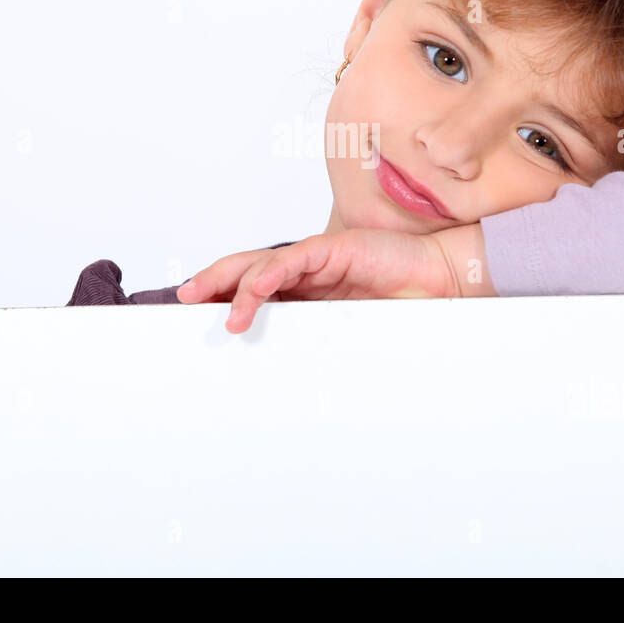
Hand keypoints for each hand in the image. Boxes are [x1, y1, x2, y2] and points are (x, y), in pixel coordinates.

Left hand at [176, 229, 458, 333]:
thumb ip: (315, 340)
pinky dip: (266, 278)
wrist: (440, 284)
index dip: (224, 299)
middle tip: (183, 299)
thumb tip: (279, 372)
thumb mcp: (346, 333)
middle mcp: (306, 272)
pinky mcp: (332, 250)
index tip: (195, 317)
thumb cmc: (401, 308)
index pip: (255, 290)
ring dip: (227, 281)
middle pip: (245, 271)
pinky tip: (249, 295)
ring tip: (202, 299)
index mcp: (307, 291)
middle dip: (211, 283)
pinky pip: (290, 262)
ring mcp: (317, 258)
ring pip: (258, 264)